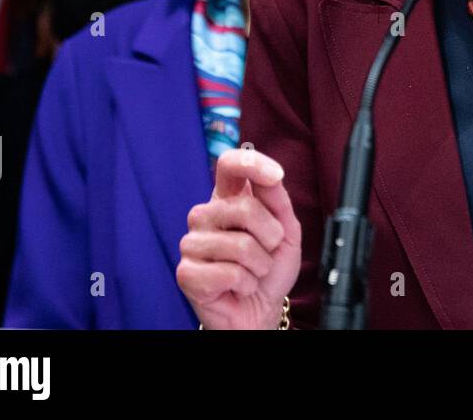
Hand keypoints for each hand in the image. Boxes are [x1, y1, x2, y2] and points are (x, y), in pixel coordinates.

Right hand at [176, 148, 301, 329]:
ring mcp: (192, 243)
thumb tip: (272, 176)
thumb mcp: (286, 229)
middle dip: (270, 236)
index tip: (276, 176)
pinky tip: (238, 287)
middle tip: (266, 251)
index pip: (229, 165)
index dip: (251, 164)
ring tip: (252, 272)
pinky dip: (245, 284)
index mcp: (228, 198)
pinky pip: (229, 273)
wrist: (261, 308)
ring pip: (240, 245)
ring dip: (259, 265)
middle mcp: (206, 215)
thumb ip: (278, 200)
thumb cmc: (270, 267)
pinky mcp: (186, 273)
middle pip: (244, 207)